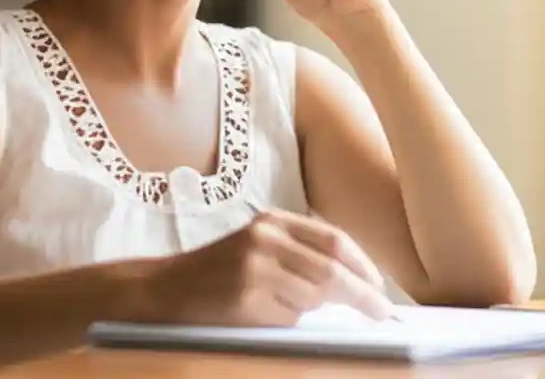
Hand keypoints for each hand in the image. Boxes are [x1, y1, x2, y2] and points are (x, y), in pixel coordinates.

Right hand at [148, 207, 394, 326]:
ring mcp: (254, 269)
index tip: (380, 289)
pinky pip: (289, 318)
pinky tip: (277, 318)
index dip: (364, 267)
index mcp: (272, 222)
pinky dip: (293, 323)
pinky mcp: (245, 300)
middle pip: (332, 270)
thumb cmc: (217, 273)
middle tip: (382, 313)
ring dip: (321, 311)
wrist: (161, 290)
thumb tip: (355, 283)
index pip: (334, 241)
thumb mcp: (257, 246)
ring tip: (314, 313)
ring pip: (314, 296)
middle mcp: (264, 239)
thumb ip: (298, 254)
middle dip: (363, 294)